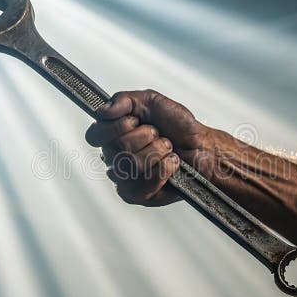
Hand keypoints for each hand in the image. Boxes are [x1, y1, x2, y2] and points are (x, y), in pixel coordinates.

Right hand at [85, 90, 212, 205]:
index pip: (94, 135)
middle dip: (145, 137)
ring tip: (167, 148)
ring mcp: (125, 179)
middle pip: (116, 149)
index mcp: (112, 136)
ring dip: (157, 152)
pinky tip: (171, 163)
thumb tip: (103, 110)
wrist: (201, 146)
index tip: (136, 120)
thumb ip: (124, 100)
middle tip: (158, 134)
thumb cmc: (178, 126)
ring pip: (132, 165)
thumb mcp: (152, 101)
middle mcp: (115, 158)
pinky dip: (164, 169)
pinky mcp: (140, 196)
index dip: (116, 127)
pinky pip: (144, 185)